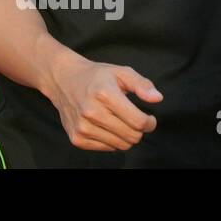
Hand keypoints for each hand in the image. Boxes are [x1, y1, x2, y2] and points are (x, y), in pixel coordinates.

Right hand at [42, 54, 161, 151]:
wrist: (62, 79)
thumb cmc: (96, 76)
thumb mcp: (121, 72)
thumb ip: (142, 85)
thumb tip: (157, 98)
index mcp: (105, 94)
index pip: (139, 122)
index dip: (150, 122)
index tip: (148, 118)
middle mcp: (92, 112)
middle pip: (132, 137)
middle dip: (138, 129)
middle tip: (132, 118)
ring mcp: (83, 127)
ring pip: (121, 145)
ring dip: (124, 135)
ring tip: (117, 120)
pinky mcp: (77, 138)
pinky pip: (107, 148)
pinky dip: (110, 140)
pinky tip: (104, 125)